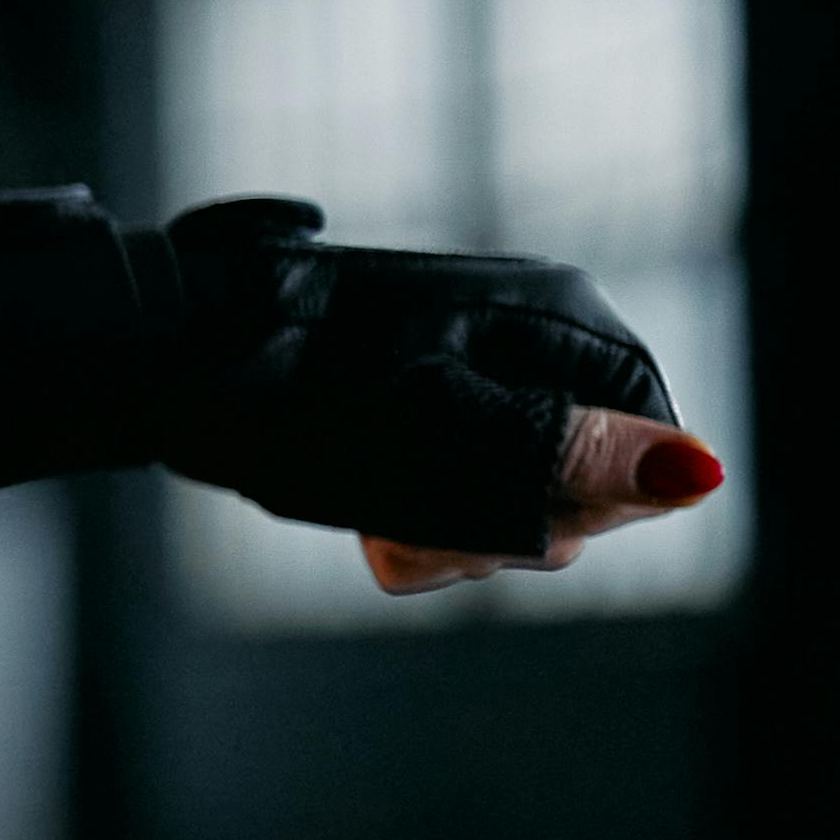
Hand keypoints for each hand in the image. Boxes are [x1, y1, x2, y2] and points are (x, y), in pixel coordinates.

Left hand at [0, 189, 726, 560]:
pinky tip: (354, 505)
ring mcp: (463, 340)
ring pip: (510, 471)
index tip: (497, 525)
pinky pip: (448, 458)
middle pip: (583, 462)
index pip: (650, 437)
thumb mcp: (432, 442)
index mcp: (560, 313)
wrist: (140, 355)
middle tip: (409, 526)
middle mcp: (526, 314)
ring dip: (452, 518)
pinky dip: (408, 497)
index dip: (586, 505)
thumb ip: (562, 457)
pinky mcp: (404, 369)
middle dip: (509, 519)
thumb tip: (699, 473)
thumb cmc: (285, 398)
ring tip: (370, 514)